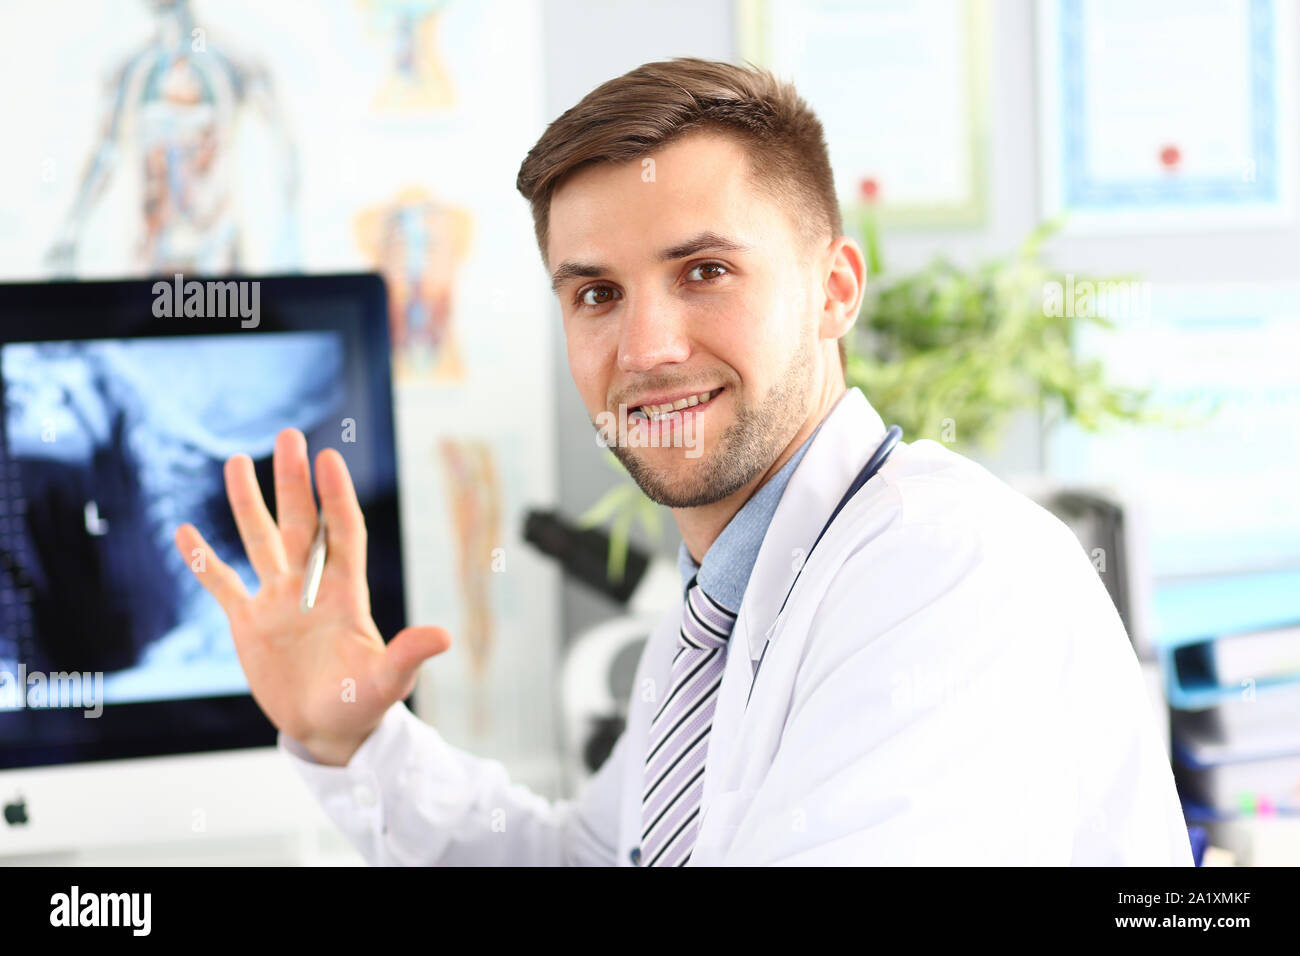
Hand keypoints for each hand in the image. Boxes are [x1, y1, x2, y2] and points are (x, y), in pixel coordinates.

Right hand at [174, 428, 451, 765]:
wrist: (330, 730)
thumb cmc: (365, 703)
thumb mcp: (388, 681)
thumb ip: (408, 655)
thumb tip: (444, 636)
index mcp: (347, 593)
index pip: (343, 532)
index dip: (337, 496)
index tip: (330, 458)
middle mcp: (311, 586)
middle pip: (302, 523)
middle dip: (294, 481)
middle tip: (289, 434)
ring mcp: (278, 601)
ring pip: (261, 540)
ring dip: (249, 503)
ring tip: (238, 460)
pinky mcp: (248, 623)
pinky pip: (221, 584)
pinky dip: (202, 560)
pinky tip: (184, 531)